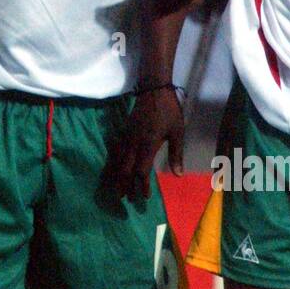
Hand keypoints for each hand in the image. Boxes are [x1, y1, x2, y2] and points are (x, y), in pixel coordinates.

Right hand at [113, 86, 184, 200]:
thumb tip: (178, 175)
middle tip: (123, 200)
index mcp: (148, 144)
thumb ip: (176, 154)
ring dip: (115, 175)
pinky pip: (115, 149)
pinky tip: (112, 166)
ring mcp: (127, 136)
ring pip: (117, 160)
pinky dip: (112, 161)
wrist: (154, 89)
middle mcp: (134, 142)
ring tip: (113, 188)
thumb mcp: (177, 132)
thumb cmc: (169, 110)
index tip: (143, 198)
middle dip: (124, 185)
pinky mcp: (124, 130)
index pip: (142, 171)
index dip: (141, 186)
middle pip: (126, 169)